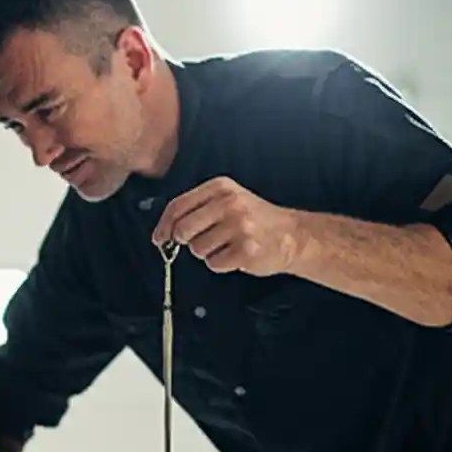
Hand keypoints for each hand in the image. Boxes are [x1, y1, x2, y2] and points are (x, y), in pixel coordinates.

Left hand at [150, 176, 303, 275]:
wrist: (291, 235)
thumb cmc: (253, 219)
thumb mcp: (226, 201)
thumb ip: (195, 210)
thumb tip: (162, 234)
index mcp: (220, 187)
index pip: (178, 206)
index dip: (164, 225)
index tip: (160, 238)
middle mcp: (229, 203)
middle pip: (183, 229)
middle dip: (185, 241)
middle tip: (204, 241)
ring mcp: (239, 226)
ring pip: (197, 249)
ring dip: (207, 253)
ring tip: (227, 245)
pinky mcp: (246, 249)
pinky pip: (213, 263)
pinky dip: (221, 264)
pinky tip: (236, 255)